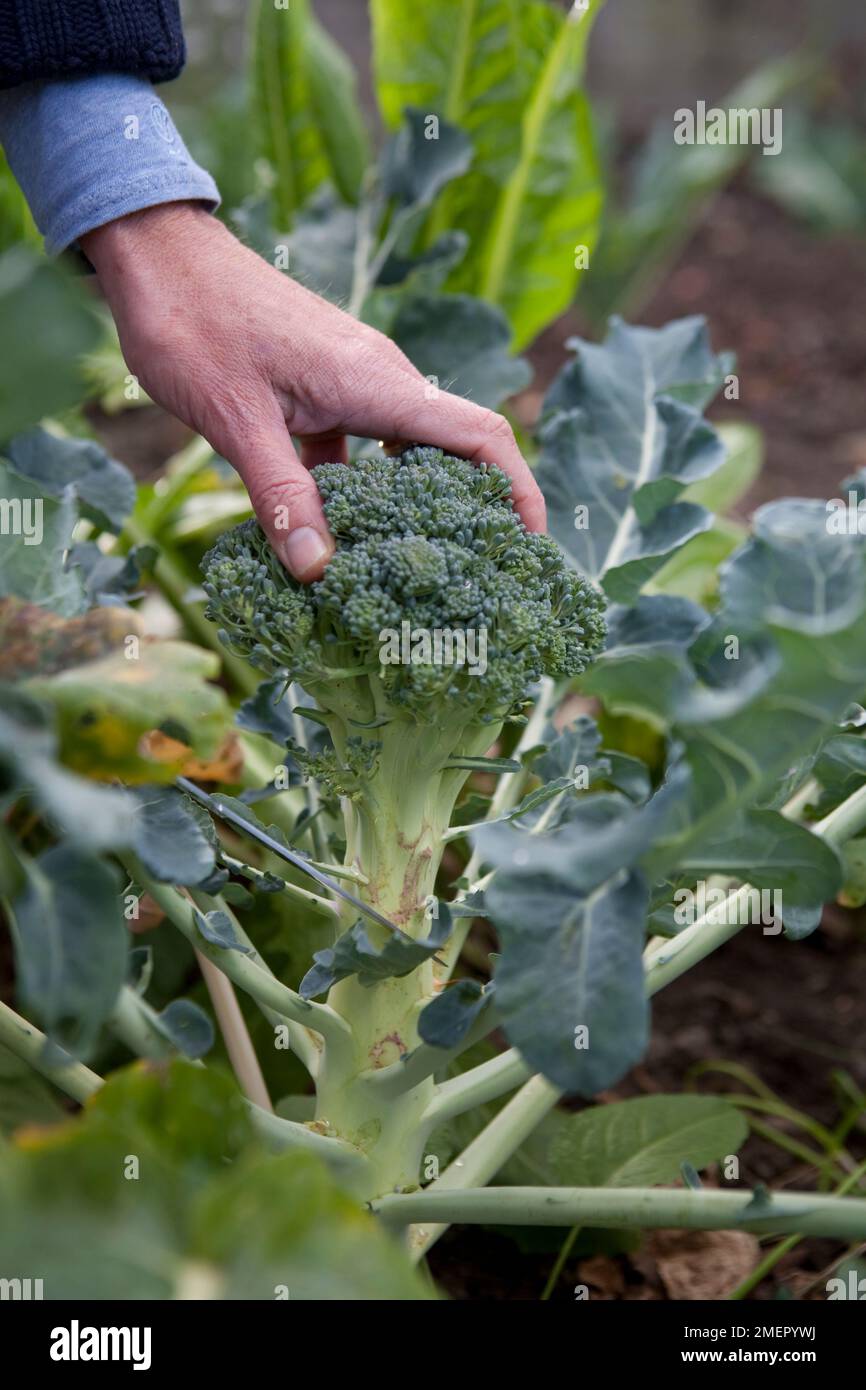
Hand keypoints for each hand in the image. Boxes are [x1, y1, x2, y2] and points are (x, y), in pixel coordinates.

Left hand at [81, 203, 545, 580]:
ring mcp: (352, 377)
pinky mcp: (323, 381)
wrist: (157, 252)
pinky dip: (358, 486)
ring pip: (405, 447)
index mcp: (376, 381)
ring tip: (406, 564)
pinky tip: (330, 529)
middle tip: (473, 574)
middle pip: (455, 446)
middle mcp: (379, 376)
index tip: (533, 545)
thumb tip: (317, 571)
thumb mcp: (235, 420)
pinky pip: (361, 440)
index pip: (480, 436)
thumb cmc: (193, 323)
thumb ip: (281, 496)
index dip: (519, 490)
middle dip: (473, 509)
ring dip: (411, 502)